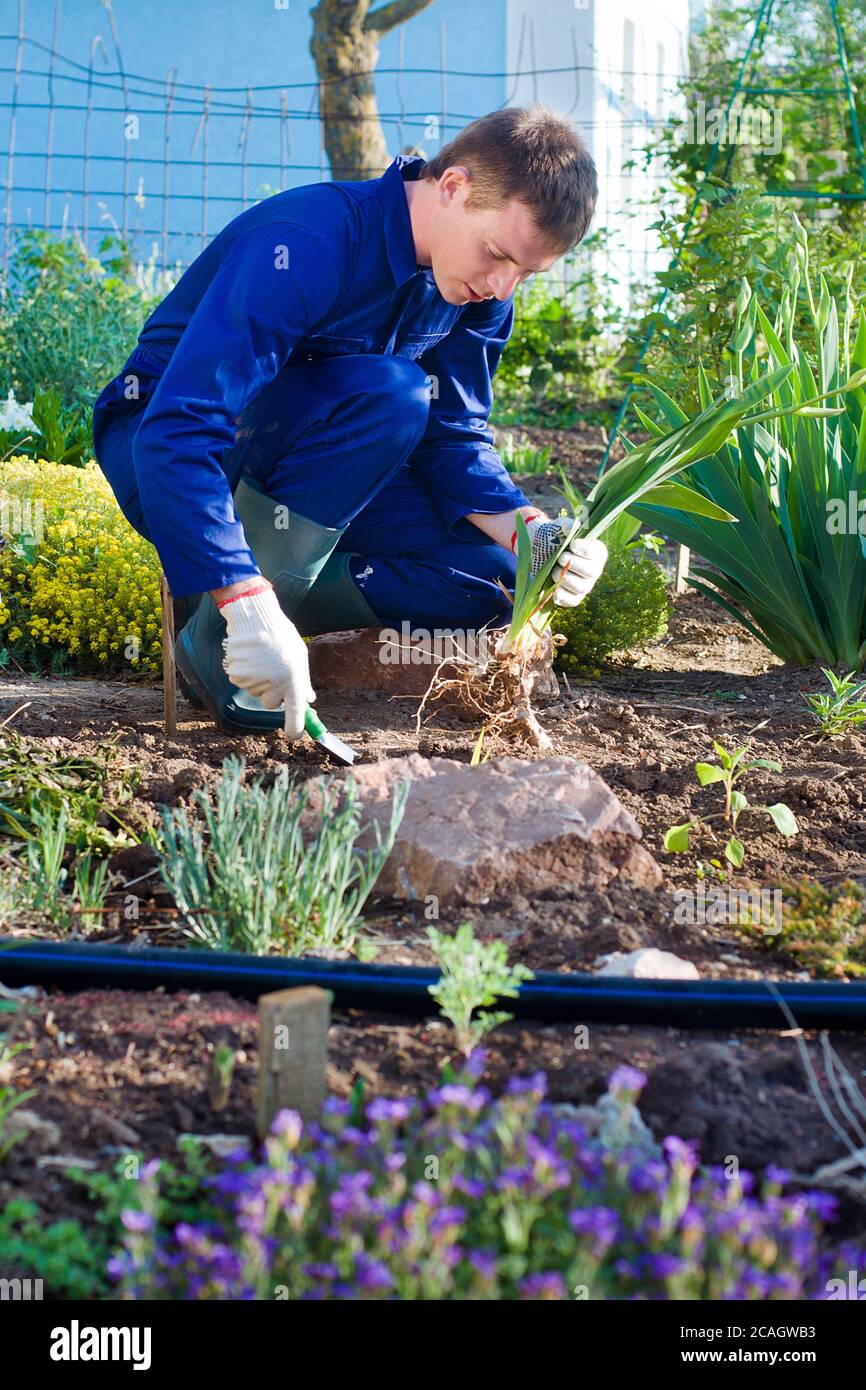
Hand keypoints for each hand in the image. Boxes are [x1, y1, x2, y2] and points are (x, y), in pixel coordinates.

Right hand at [220, 586, 314, 738]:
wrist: (254, 618)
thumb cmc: (280, 636)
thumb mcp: (299, 656)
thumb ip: (303, 681)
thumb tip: (309, 700)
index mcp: (293, 680)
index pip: (296, 714)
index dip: (295, 729)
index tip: (294, 735)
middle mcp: (274, 685)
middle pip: (271, 704)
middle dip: (272, 693)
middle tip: (273, 671)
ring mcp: (254, 682)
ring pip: (256, 692)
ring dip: (258, 680)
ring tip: (261, 657)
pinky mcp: (237, 676)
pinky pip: (242, 683)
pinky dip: (245, 673)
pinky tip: (249, 657)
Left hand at [525, 516, 607, 606]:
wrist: (540, 552)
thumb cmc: (555, 538)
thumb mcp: (559, 528)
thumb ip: (565, 526)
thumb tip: (568, 527)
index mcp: (595, 551)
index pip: (596, 553)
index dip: (586, 550)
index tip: (573, 544)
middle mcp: (594, 569)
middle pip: (592, 572)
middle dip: (575, 565)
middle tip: (561, 558)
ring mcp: (585, 584)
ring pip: (582, 587)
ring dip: (566, 580)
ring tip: (554, 572)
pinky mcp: (574, 597)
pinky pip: (573, 601)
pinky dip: (563, 597)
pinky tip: (554, 591)